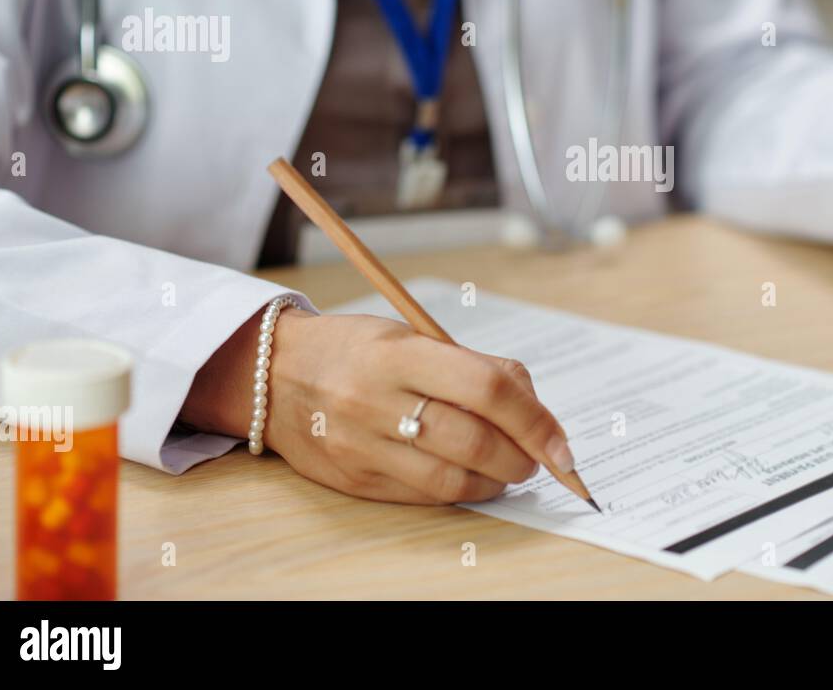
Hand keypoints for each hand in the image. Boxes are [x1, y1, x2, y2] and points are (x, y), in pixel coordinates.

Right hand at [183, 310, 574, 503]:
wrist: (271, 375)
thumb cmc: (356, 349)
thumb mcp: (411, 334)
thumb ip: (475, 365)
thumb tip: (534, 406)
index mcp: (398, 354)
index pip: (487, 388)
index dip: (535, 419)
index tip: (561, 442)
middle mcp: (376, 401)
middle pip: (473, 441)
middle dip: (522, 458)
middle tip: (539, 458)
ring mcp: (361, 446)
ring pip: (451, 480)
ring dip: (495, 482)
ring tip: (508, 470)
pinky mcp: (354, 480)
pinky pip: (422, 497)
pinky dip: (460, 492)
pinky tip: (471, 479)